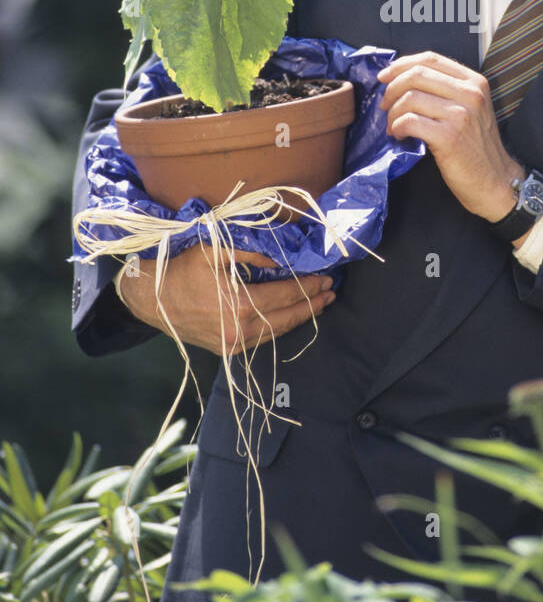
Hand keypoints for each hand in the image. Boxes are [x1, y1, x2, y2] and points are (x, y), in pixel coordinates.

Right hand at [114, 246, 335, 355]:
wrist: (152, 299)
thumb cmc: (181, 269)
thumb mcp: (215, 250)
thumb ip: (251, 252)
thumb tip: (279, 259)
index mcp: (240, 304)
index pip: (285, 295)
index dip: (308, 286)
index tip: (326, 277)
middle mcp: (241, 330)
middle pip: (288, 317)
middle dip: (313, 304)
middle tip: (331, 291)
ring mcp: (234, 345)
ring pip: (277, 332)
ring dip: (300, 318)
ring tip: (320, 304)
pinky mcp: (228, 351)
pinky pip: (263, 340)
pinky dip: (280, 328)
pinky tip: (291, 317)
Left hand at [377, 51, 524, 223]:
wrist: (494, 180)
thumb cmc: (476, 146)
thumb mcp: (470, 108)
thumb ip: (445, 89)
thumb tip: (401, 77)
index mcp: (474, 81)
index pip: (430, 58)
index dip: (401, 64)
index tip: (385, 77)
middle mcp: (470, 94)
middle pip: (416, 75)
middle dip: (392, 89)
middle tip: (385, 106)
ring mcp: (461, 115)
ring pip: (409, 98)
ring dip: (392, 113)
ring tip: (393, 127)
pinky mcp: (449, 137)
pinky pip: (410, 121)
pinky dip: (397, 127)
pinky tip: (400, 136)